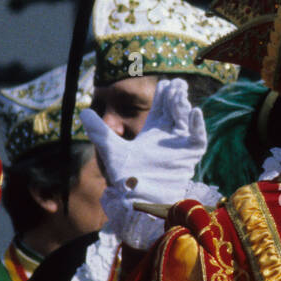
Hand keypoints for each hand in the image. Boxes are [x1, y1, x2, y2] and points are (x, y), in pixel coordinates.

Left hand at [80, 78, 206, 204]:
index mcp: (153, 132)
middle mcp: (168, 137)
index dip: (164, 95)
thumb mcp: (110, 149)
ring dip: (183, 106)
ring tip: (179, 94)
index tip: (164, 82)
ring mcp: (180, 146)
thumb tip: (82, 112)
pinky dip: (198, 126)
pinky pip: (198, 138)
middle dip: (176, 96)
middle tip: (177, 83)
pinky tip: (195, 112)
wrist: (136, 198)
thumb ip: (98, 130)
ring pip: (186, 120)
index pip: (161, 108)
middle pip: (175, 110)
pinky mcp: (189, 156)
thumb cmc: (125, 177)